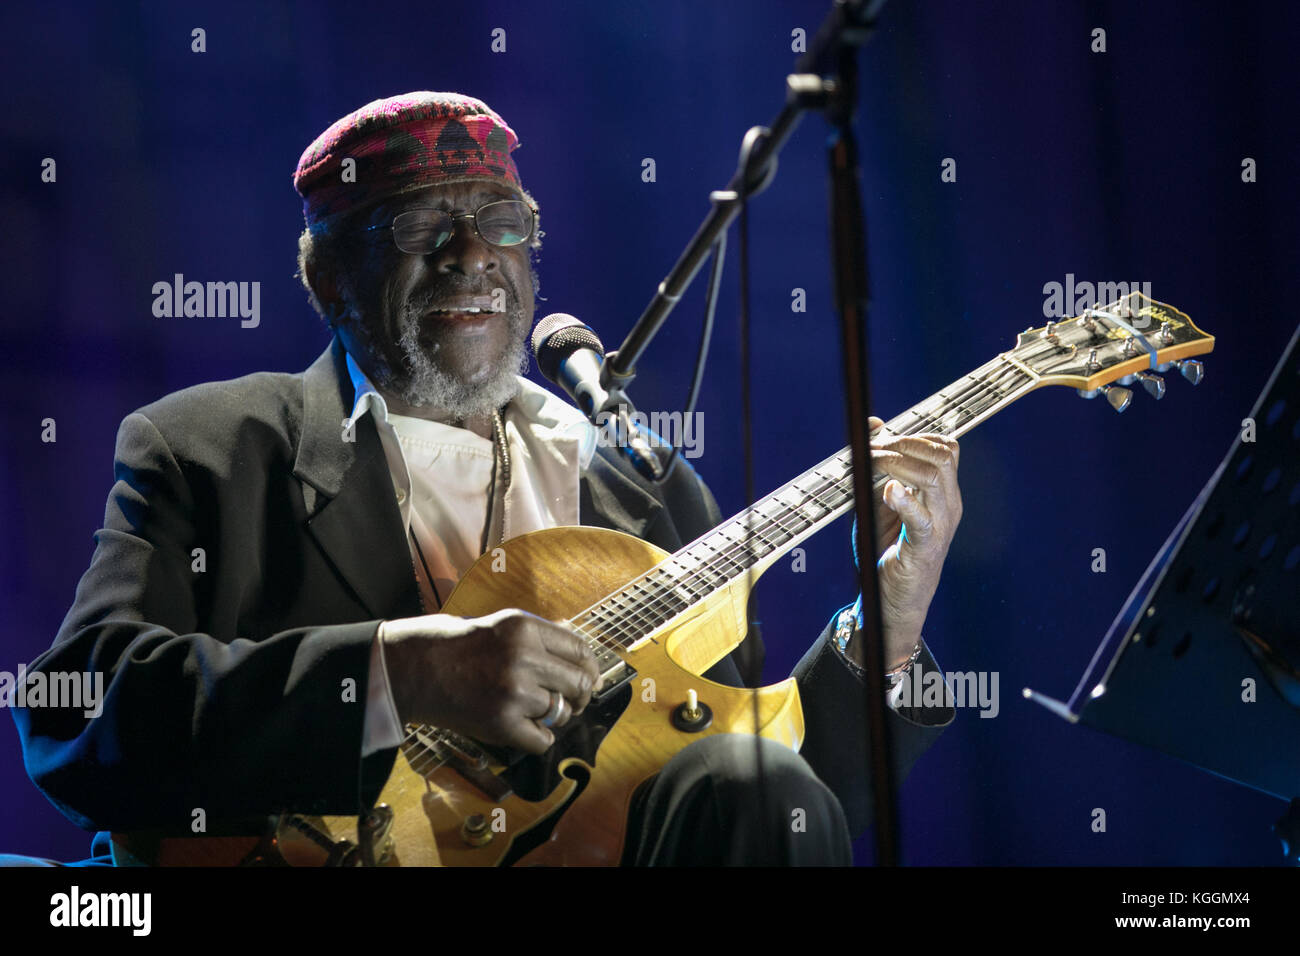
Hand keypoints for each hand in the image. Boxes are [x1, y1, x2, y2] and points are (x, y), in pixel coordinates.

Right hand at [378, 609, 600, 753]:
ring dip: (552, 717)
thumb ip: (540, 638)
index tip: (588, 679)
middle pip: (579, 683)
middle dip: (580, 696)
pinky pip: (542, 740)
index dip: (589, 668)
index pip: (580, 650)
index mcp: (524, 627)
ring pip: (561, 713)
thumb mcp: (502, 625)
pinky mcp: (501, 723)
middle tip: (571, 703)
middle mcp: (523, 657)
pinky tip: (523, 729)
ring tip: (532, 712)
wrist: (413, 669)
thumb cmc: (457, 646)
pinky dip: (537, 739)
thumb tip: (582, 659)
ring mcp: (513, 692)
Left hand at [850, 416, 962, 667]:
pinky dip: (905, 500)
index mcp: (943, 492)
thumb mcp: (878, 497)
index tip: (881, 438)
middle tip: (876, 451)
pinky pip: (922, 519)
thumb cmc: (886, 547)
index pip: (945, 447)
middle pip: (943, 456)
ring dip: (899, 465)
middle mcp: (948, 505)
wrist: (892, 598)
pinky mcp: (925, 547)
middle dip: (906, 445)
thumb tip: (873, 423)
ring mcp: (941, 526)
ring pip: (936, 478)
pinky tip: (889, 492)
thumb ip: (877, 464)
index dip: (914, 435)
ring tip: (876, 468)